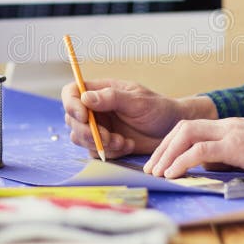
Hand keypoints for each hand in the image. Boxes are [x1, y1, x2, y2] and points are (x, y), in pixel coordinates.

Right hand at [61, 78, 216, 158]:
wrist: (173, 130)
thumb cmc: (158, 109)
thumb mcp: (138, 101)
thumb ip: (112, 98)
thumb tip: (85, 98)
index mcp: (100, 91)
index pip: (72, 92)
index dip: (71, 103)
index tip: (83, 115)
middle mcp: (95, 108)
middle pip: (72, 119)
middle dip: (87, 131)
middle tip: (108, 137)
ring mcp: (99, 127)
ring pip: (81, 137)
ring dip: (99, 143)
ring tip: (123, 142)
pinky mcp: (106, 144)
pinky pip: (95, 151)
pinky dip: (109, 152)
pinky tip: (127, 146)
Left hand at [143, 117, 243, 177]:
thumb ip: (230, 157)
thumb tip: (209, 168)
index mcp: (229, 126)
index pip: (191, 128)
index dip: (170, 143)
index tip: (160, 161)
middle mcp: (226, 125)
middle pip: (182, 127)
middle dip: (162, 147)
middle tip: (151, 168)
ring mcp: (230, 132)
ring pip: (186, 134)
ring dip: (167, 153)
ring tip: (157, 172)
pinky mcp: (236, 145)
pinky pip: (201, 150)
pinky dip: (182, 161)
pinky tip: (173, 174)